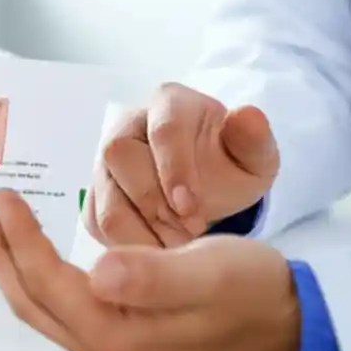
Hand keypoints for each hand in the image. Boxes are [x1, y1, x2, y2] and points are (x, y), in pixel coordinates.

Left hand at [0, 190, 299, 350]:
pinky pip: (63, 301)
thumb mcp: (206, 273)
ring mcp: (113, 344)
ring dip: (12, 262)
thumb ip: (152, 275)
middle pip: (31, 298)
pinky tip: (37, 246)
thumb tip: (99, 271)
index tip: (1, 197)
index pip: (47, 281)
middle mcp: (105, 348)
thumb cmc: (253, 292)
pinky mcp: (124, 332)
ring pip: (43, 302)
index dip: (19, 239)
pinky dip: (40, 270)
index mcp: (117, 334)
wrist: (295, 322)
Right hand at [86, 83, 279, 247]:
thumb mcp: (255, 158)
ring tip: (175, 244)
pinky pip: (96, 221)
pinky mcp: (95, 193)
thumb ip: (254, 140)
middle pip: (119, 155)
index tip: (190, 208)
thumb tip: (247, 115)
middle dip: (153, 203)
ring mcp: (105, 160)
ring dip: (139, 230)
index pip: (162, 128)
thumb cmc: (229, 168)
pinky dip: (126, 243)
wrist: (209, 192)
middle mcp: (128, 124)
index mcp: (170, 103)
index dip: (173, 168)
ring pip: (103, 196)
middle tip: (187, 232)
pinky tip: (157, 246)